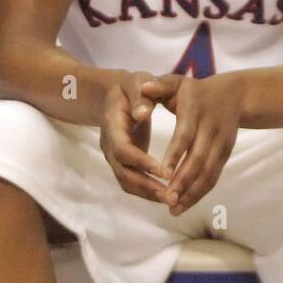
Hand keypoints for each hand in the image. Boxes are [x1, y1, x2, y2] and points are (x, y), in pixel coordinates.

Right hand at [99, 70, 168, 202]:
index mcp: (112, 125)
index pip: (123, 150)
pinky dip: (149, 191)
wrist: (119, 94)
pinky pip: (133, 182)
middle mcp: (110, 145)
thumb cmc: (131, 86)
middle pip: (124, 173)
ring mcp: (115, 157)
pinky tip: (168, 195)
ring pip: (128, 182)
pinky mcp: (124, 163)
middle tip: (170, 196)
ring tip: (172, 200)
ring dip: (149, 194)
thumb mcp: (135, 83)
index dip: (141, 162)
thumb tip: (142, 113)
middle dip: (146, 186)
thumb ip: (139, 96)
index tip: (163, 171)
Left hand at [141, 73, 243, 216]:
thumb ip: (159, 85)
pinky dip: (200, 192)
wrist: (234, 95)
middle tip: (167, 199)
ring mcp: (221, 143)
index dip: (175, 155)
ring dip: (193, 192)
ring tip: (174, 208)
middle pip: (198, 159)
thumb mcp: (176, 82)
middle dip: (183, 181)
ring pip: (208, 172)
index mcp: (195, 111)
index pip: (185, 136)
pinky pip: (214, 176)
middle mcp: (211, 128)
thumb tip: (144, 87)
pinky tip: (185, 204)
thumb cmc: (195, 90)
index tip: (163, 174)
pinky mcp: (226, 154)